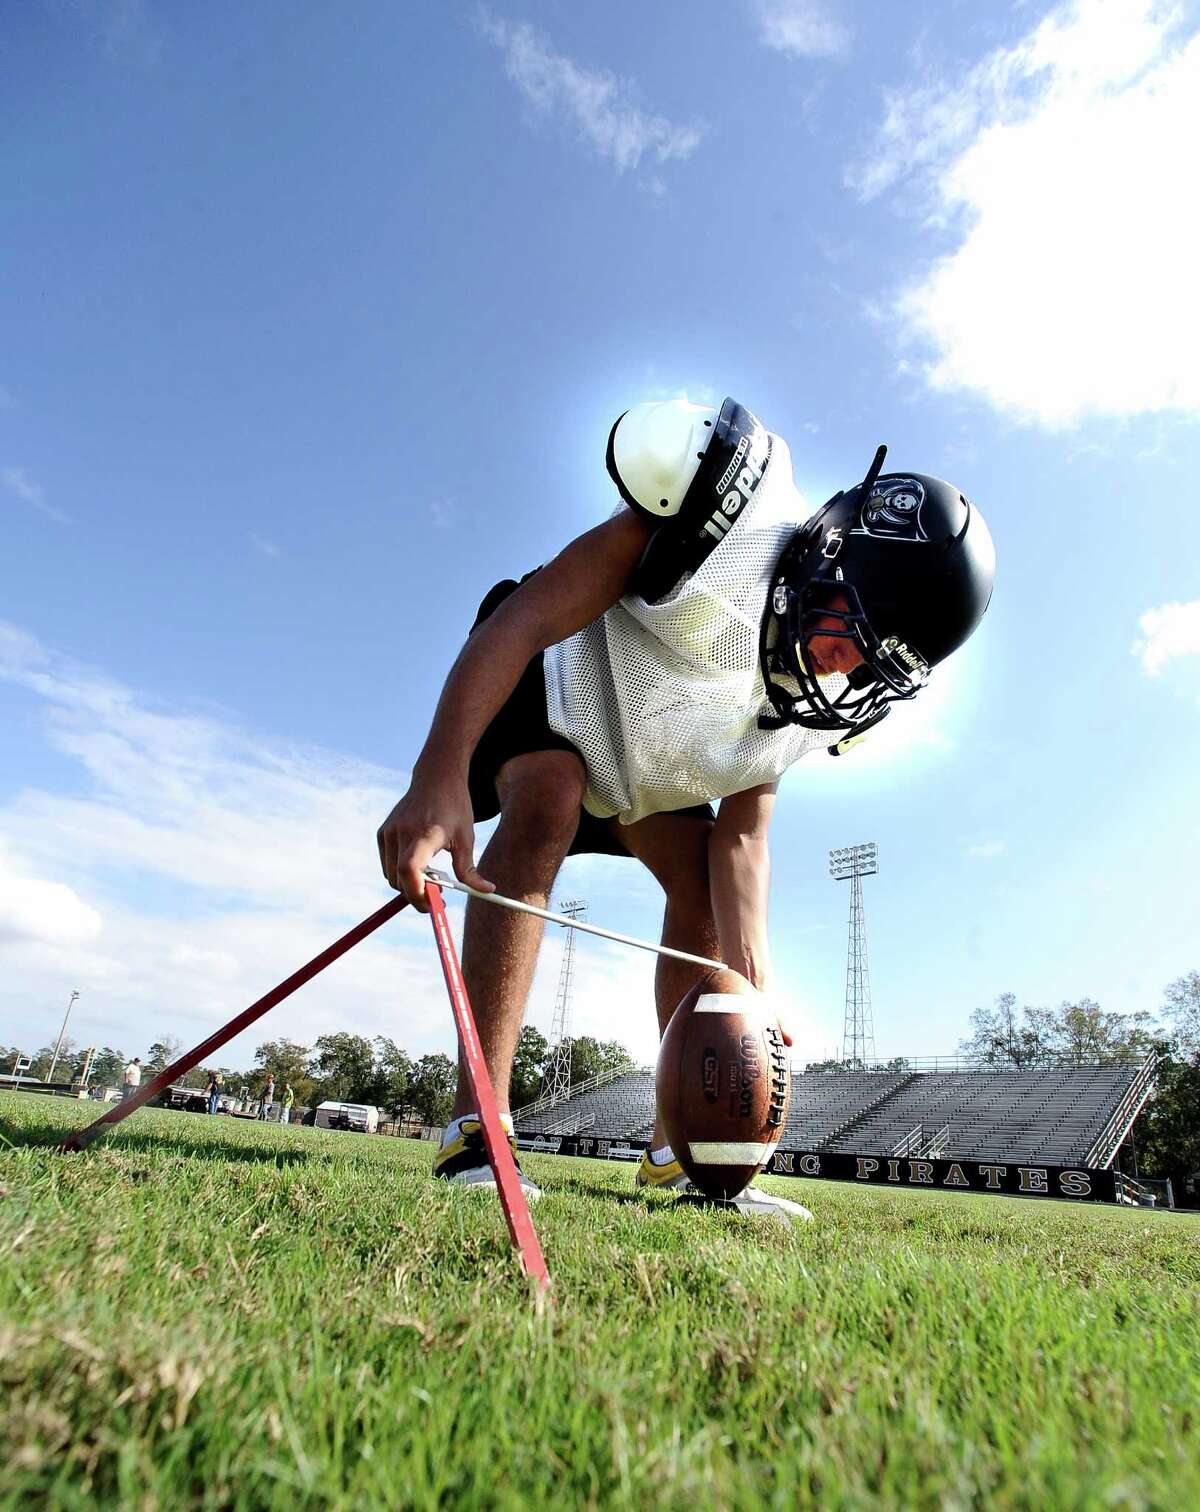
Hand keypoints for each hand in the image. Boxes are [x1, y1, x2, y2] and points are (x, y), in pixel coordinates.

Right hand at [376, 773, 494, 912]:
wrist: (436, 777)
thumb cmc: (456, 807)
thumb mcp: (467, 838)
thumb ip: (470, 869)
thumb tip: (487, 892)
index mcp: (425, 833)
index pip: (410, 870)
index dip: (417, 893)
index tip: (434, 903)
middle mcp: (402, 832)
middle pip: (399, 880)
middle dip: (417, 895)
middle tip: (438, 895)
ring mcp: (389, 832)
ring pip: (391, 876)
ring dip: (408, 885)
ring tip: (431, 876)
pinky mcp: (383, 832)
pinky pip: (387, 865)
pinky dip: (400, 873)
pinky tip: (419, 863)